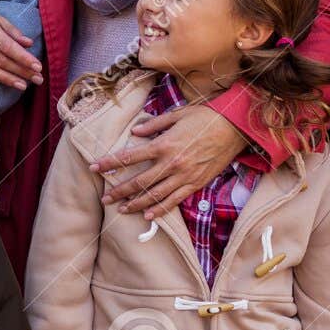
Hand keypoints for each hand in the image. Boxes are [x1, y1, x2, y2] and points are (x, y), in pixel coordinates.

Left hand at [90, 104, 246, 218]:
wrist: (234, 127)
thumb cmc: (204, 116)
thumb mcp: (176, 114)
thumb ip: (154, 124)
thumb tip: (135, 132)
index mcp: (164, 144)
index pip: (130, 157)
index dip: (110, 163)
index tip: (95, 167)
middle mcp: (171, 163)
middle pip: (139, 182)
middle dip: (119, 191)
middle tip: (105, 198)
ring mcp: (184, 176)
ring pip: (155, 195)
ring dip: (136, 204)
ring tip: (122, 210)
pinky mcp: (196, 183)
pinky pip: (175, 200)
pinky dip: (161, 209)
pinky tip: (149, 215)